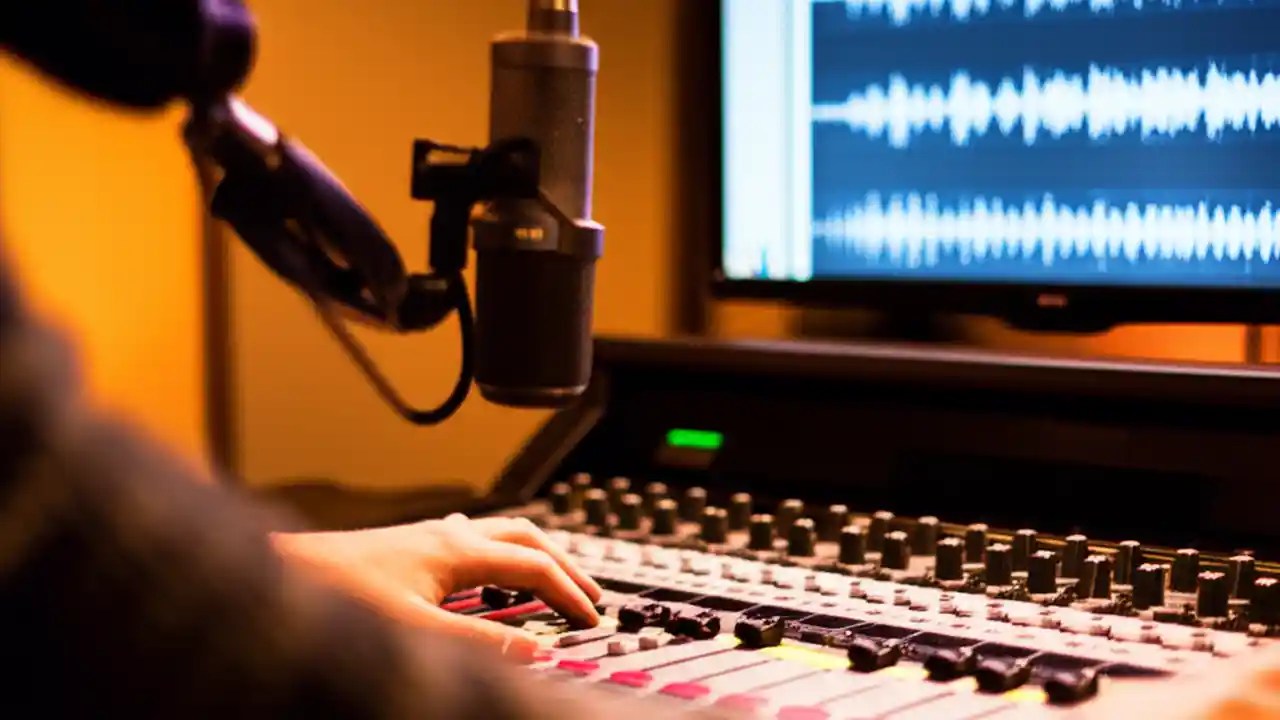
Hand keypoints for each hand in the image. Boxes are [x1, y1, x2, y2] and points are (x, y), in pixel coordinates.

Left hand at [273, 513, 601, 661]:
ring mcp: (431, 536)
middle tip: (590, 595)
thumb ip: (479, 642)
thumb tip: (531, 650)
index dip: (569, 594)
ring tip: (554, 582)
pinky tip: (489, 575)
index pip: (534, 566)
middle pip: (528, 538)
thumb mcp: (417, 628)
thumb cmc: (340, 593)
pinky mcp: (414, 545)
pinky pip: (476, 542)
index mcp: (458, 549)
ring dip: (536, 557)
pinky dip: (502, 557)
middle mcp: (449, 534)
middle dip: (565, 565)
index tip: (590, 620)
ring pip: (502, 535)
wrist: (286, 572)